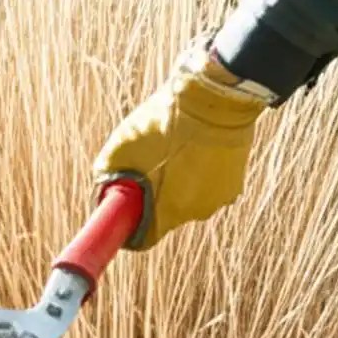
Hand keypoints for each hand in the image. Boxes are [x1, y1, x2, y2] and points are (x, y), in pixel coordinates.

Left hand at [91, 42, 270, 249]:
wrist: (215, 98)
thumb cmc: (165, 122)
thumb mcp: (122, 145)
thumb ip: (107, 173)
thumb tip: (104, 188)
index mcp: (167, 212)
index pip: (144, 239)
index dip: (131, 226)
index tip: (126, 210)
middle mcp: (195, 213)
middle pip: (167, 216)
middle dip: (156, 197)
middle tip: (150, 168)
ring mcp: (218, 199)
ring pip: (189, 200)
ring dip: (180, 184)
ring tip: (176, 153)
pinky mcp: (233, 184)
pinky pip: (209, 187)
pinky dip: (201, 174)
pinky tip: (197, 150)